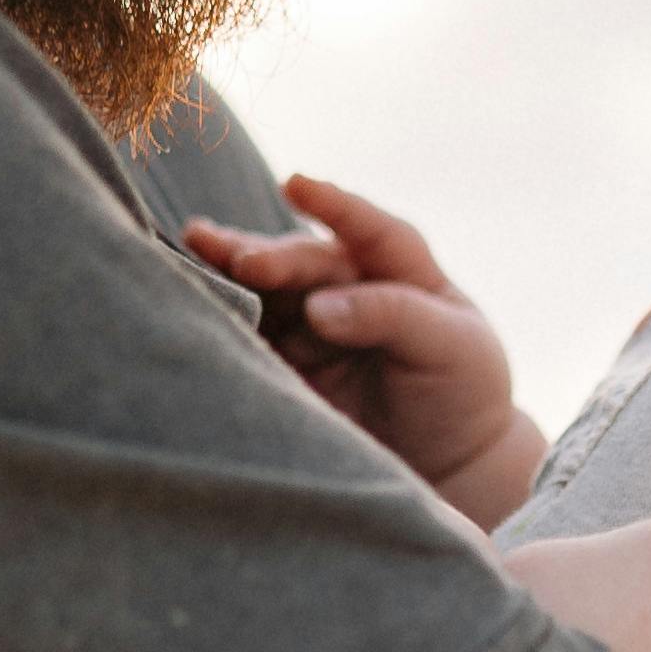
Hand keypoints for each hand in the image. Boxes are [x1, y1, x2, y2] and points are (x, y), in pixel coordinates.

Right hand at [186, 175, 544, 525]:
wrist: (448, 465)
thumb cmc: (462, 393)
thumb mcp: (450, 347)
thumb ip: (389, 315)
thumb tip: (317, 308)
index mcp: (402, 271)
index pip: (369, 229)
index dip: (334, 205)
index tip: (295, 186)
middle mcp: (350, 288)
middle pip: (305, 261)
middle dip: (268, 254)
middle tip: (232, 255)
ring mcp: (313, 326)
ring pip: (266, 290)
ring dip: (228, 271)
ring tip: (190, 250)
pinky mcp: (287, 365)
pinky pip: (251, 336)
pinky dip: (221, 317)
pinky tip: (188, 299)